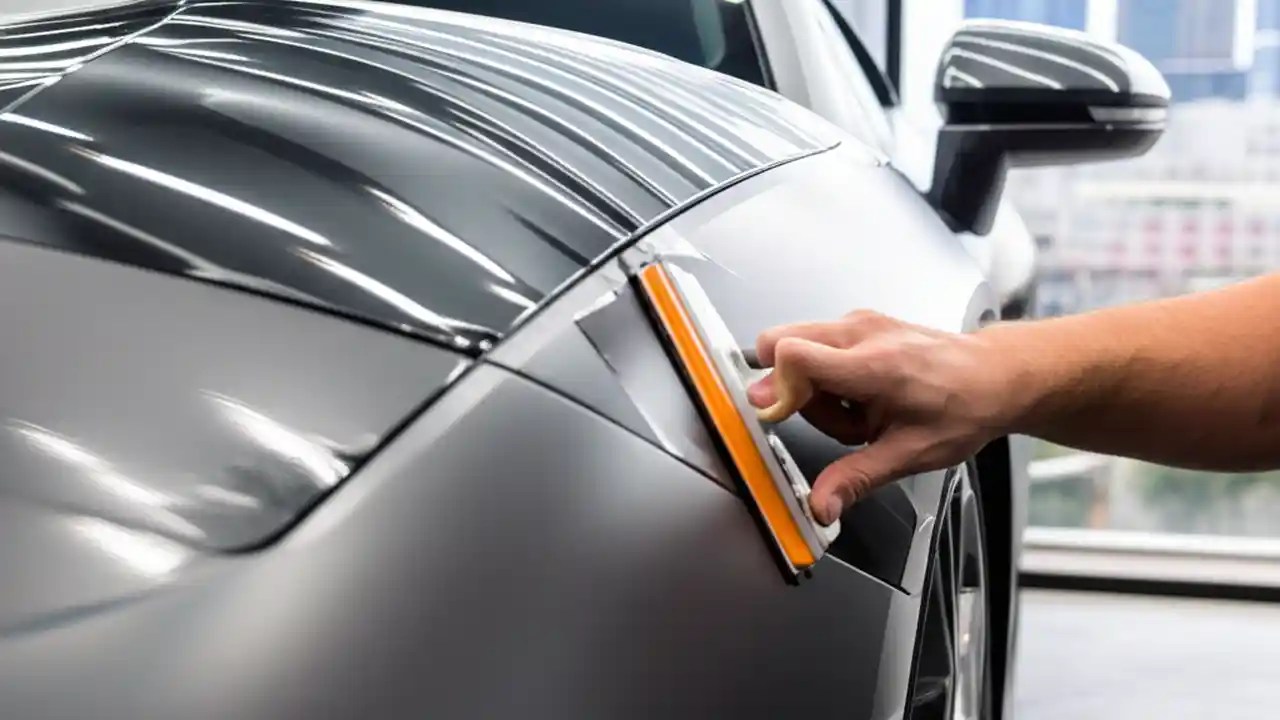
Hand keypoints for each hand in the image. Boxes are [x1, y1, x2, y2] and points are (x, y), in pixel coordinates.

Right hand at [747, 311, 1016, 524]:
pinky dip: (825, 372)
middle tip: (833, 414)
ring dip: (811, 384)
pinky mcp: (858, 322)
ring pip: (796, 346)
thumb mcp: (910, 454)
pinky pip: (816, 344)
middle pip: (780, 344)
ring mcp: (858, 321)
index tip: (784, 416)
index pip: (791, 354)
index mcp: (873, 365)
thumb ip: (856, 477)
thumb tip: (820, 506)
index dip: (776, 388)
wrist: (995, 375)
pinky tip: (858, 394)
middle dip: (790, 388)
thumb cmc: (962, 408)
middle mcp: (860, 332)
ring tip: (857, 408)